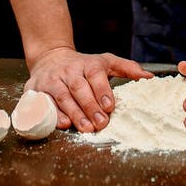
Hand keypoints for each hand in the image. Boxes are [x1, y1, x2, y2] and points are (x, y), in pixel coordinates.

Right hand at [25, 47, 152, 132]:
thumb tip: (149, 77)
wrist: (51, 58)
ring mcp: (52, 79)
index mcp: (88, 64)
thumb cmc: (83, 65)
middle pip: (79, 88)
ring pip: (62, 96)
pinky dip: (53, 114)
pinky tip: (63, 124)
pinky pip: (44, 102)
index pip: (95, 75)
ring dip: (74, 113)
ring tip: (85, 128)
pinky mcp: (36, 89)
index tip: (110, 106)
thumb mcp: (105, 62)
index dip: (102, 90)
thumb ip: (127, 69)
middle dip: (90, 107)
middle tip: (100, 124)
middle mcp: (69, 70)